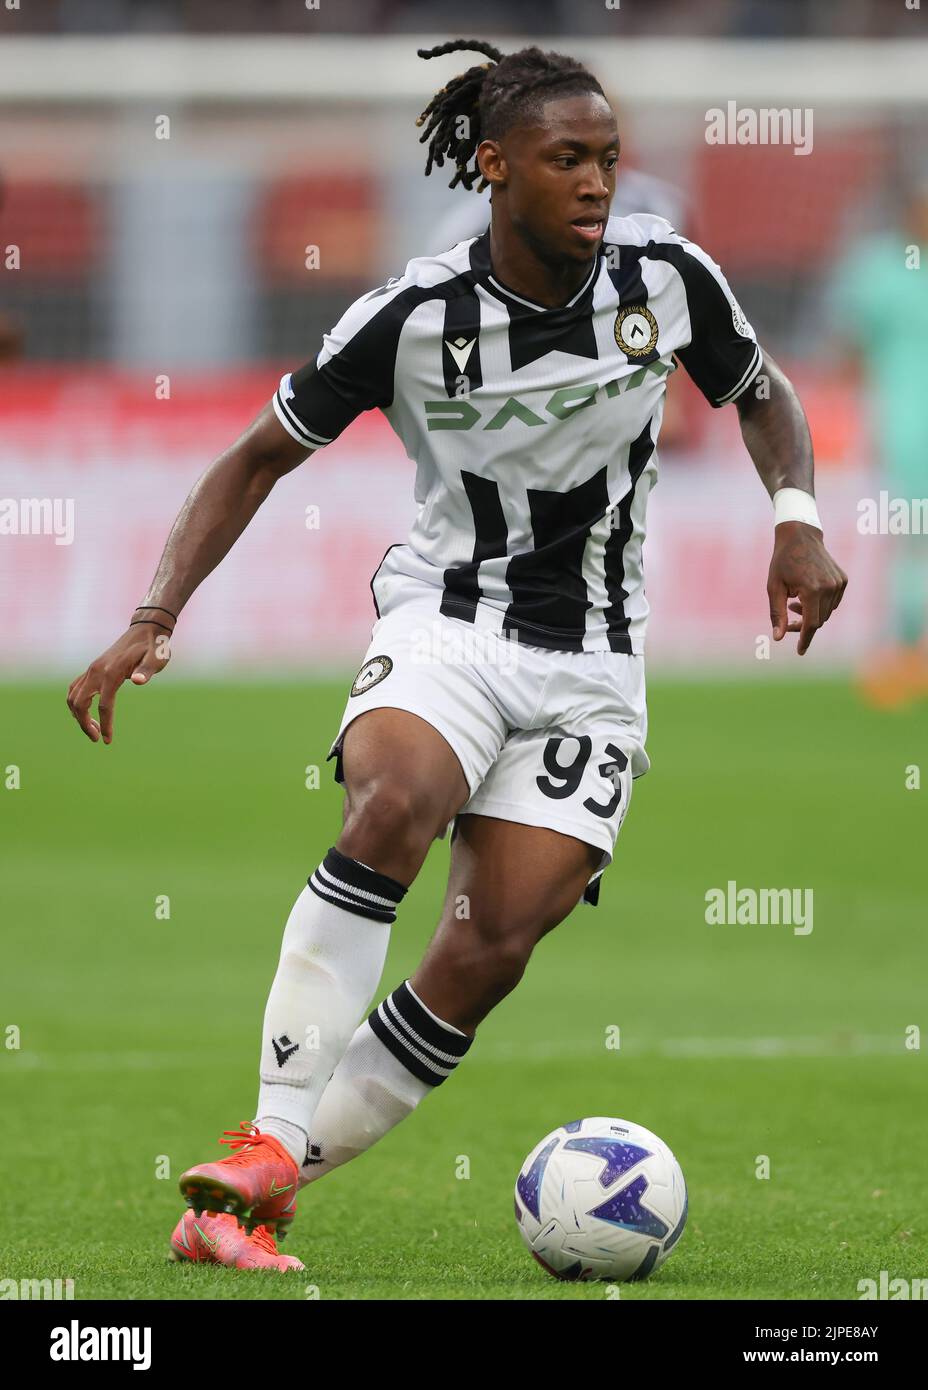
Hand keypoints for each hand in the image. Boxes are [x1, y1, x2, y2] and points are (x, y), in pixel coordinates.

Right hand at [66, 623, 171, 742]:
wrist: (145, 630)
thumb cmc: (154, 647)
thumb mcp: (156, 659)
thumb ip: (147, 671)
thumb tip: (139, 681)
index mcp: (112, 672)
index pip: (103, 705)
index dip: (105, 725)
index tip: (107, 741)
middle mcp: (96, 671)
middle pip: (80, 703)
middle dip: (84, 724)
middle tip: (98, 738)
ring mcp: (92, 669)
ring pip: (73, 697)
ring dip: (78, 715)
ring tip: (94, 729)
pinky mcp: (92, 669)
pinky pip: (75, 688)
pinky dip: (76, 703)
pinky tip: (86, 714)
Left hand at [767, 521, 847, 655]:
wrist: (801, 536)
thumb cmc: (782, 562)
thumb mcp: (774, 587)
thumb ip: (777, 613)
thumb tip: (778, 638)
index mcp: (812, 590)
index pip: (811, 624)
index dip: (805, 639)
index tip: (800, 651)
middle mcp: (829, 587)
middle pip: (818, 620)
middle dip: (802, 625)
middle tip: (787, 619)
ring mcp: (839, 583)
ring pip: (826, 613)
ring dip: (810, 614)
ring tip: (794, 602)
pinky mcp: (843, 580)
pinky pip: (832, 603)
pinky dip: (820, 604)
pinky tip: (806, 594)